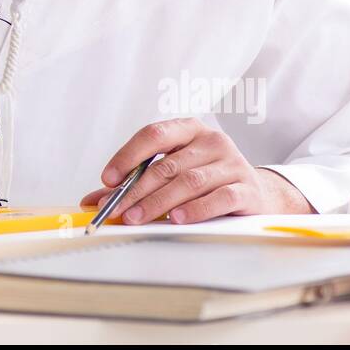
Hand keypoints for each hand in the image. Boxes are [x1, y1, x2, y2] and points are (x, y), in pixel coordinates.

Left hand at [79, 118, 311, 224]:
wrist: (257, 193)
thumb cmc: (207, 179)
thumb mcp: (172, 173)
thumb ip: (133, 183)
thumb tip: (92, 200)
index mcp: (189, 129)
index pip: (154, 135)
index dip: (128, 155)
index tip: (108, 179)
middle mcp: (211, 141)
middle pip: (167, 165)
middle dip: (137, 190)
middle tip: (117, 210)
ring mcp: (232, 163)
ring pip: (189, 181)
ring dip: (159, 202)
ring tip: (138, 218)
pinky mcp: (247, 188)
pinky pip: (218, 198)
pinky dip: (195, 209)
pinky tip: (177, 219)